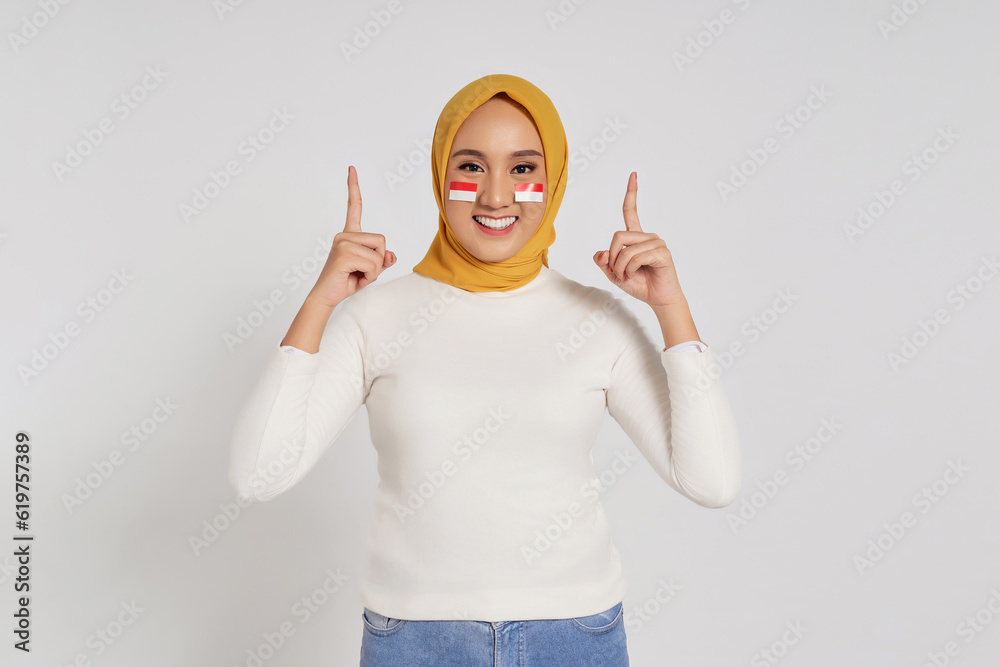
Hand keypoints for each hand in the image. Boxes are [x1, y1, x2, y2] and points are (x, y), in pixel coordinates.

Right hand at [308, 165, 395, 308]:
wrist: (327, 297)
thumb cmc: (347, 281)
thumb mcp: (371, 269)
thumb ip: (383, 260)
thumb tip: (391, 255)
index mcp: (349, 235)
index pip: (354, 207)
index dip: (354, 188)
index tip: (351, 168)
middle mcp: (344, 235)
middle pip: (382, 241)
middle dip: (379, 261)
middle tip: (362, 272)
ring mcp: (342, 243)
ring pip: (379, 254)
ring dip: (374, 271)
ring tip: (357, 276)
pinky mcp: (343, 254)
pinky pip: (373, 264)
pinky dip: (370, 276)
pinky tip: (355, 279)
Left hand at [593, 171, 684, 306]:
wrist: (657, 298)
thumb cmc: (638, 284)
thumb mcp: (613, 273)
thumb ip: (603, 261)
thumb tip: (603, 252)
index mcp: (636, 237)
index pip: (631, 212)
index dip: (631, 193)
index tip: (633, 174)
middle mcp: (647, 236)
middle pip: (617, 236)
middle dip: (612, 258)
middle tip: (618, 272)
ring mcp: (656, 243)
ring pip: (625, 249)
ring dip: (621, 267)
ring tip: (629, 275)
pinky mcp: (662, 252)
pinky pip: (636, 257)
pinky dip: (630, 269)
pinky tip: (638, 274)